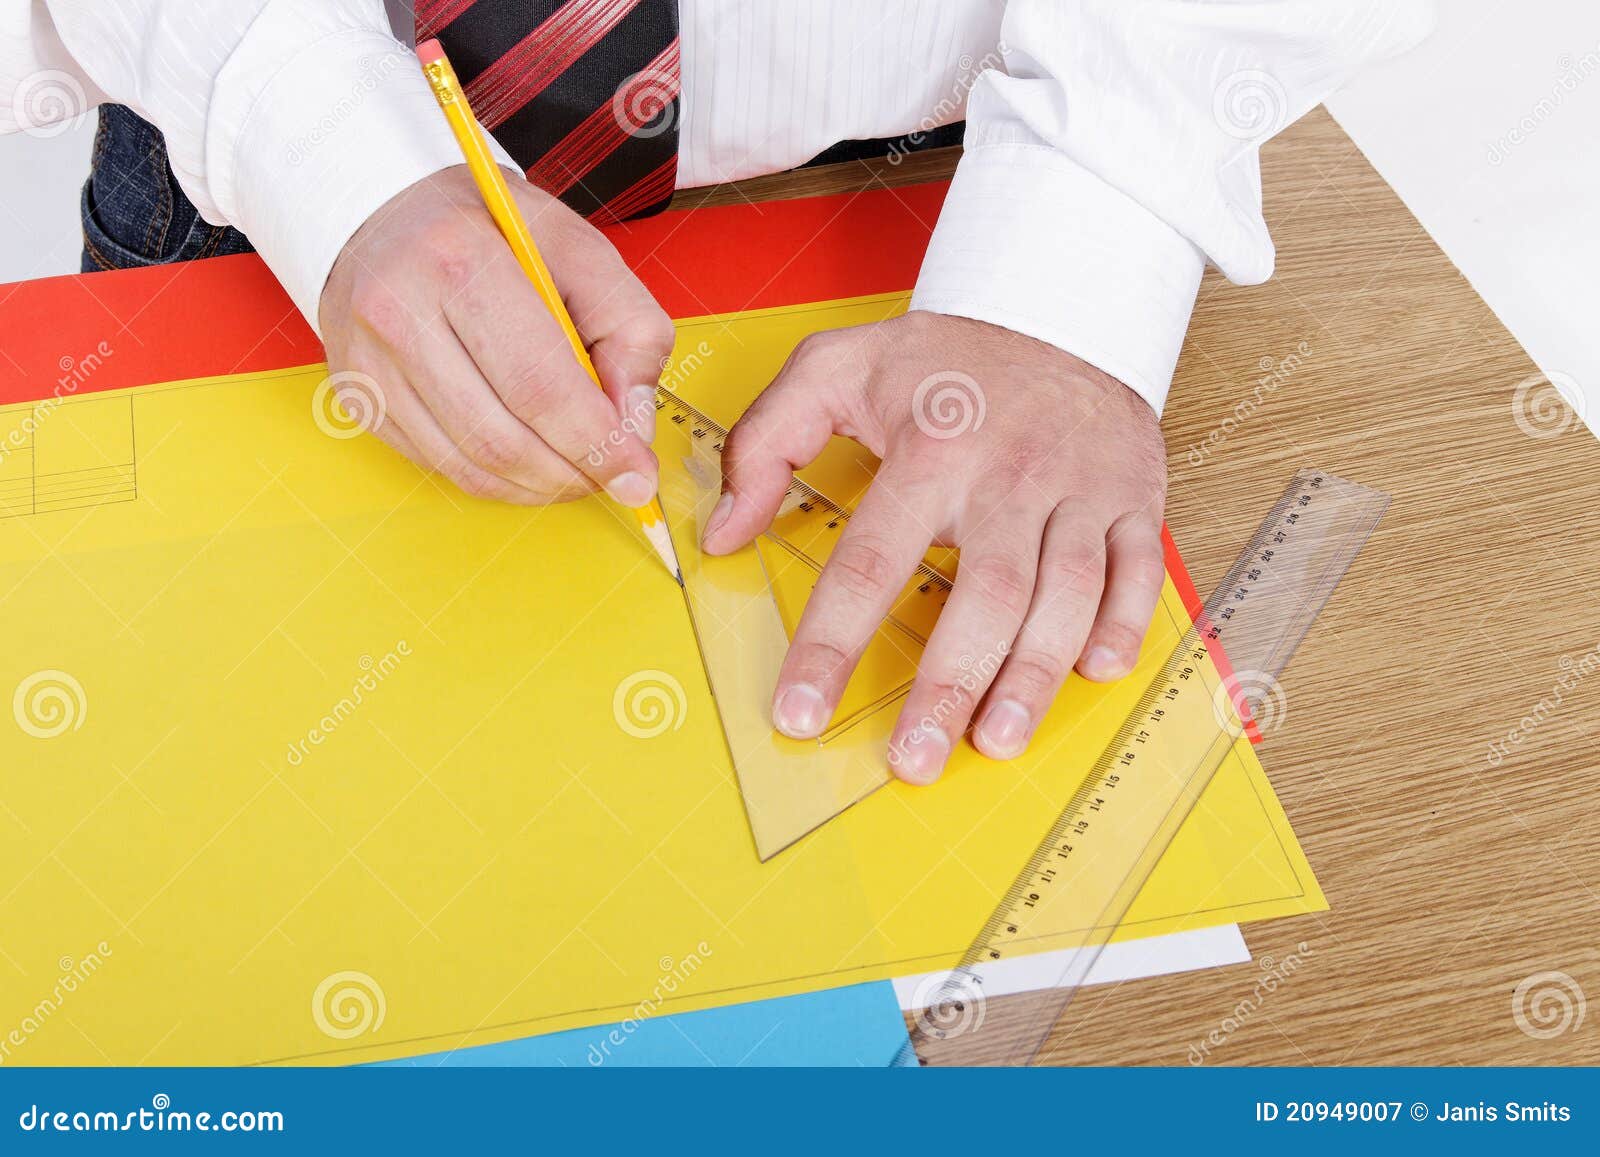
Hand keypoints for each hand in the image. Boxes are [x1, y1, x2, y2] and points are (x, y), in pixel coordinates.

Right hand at [319, 165, 673, 504]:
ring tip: (575, 471)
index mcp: (460, 261)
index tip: (636, 475)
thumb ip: (628, 328)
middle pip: (500, 438)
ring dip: (536, 486)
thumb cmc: (490, 231)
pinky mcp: (358, 395)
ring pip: (468, 464)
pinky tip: (526, 459)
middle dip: (571, 474)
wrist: (385, 213)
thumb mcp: (579, 248)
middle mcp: (400, 312)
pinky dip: (496, 479)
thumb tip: (632, 426)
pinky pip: (439, 464)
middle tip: (611, 478)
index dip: (596, 444)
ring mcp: (370, 360)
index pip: (538, 385)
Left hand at [702, 312, 1167, 784]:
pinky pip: (1136, 571)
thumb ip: (764, 443)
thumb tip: (725, 534)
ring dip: (1034, 675)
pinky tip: (1094, 673)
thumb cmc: (944, 358)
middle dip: (948, 685)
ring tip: (996, 740)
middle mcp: (1010, 473)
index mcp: (932, 447)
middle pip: (984, 594)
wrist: (1060, 308)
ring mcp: (1079, 488)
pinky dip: (1123, 625)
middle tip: (914, 760)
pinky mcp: (1132, 498)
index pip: (871, 561)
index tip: (799, 712)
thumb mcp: (836, 367)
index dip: (831, 644)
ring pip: (1065, 594)